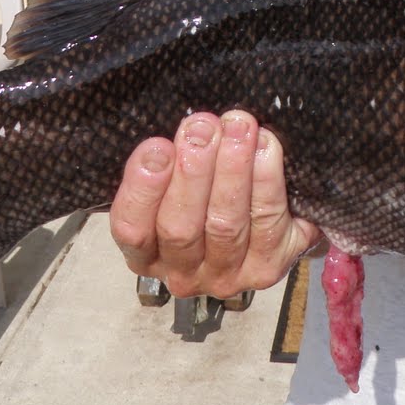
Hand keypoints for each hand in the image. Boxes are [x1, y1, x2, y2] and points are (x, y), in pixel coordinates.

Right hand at [109, 110, 321, 297]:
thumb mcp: (177, 181)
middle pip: (180, 228)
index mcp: (147, 254)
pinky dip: (266, 180)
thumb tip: (182, 128)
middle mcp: (182, 273)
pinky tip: (265, 146)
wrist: (272, 223)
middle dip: (192, 171)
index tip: (157, 145)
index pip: (132, 228)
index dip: (143, 188)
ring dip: (231, 170)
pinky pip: (267, 223)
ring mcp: (226, 277)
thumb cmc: (210, 192)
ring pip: (225, 224)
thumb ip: (170, 164)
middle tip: (202, 127)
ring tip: (237, 127)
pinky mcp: (268, 267)